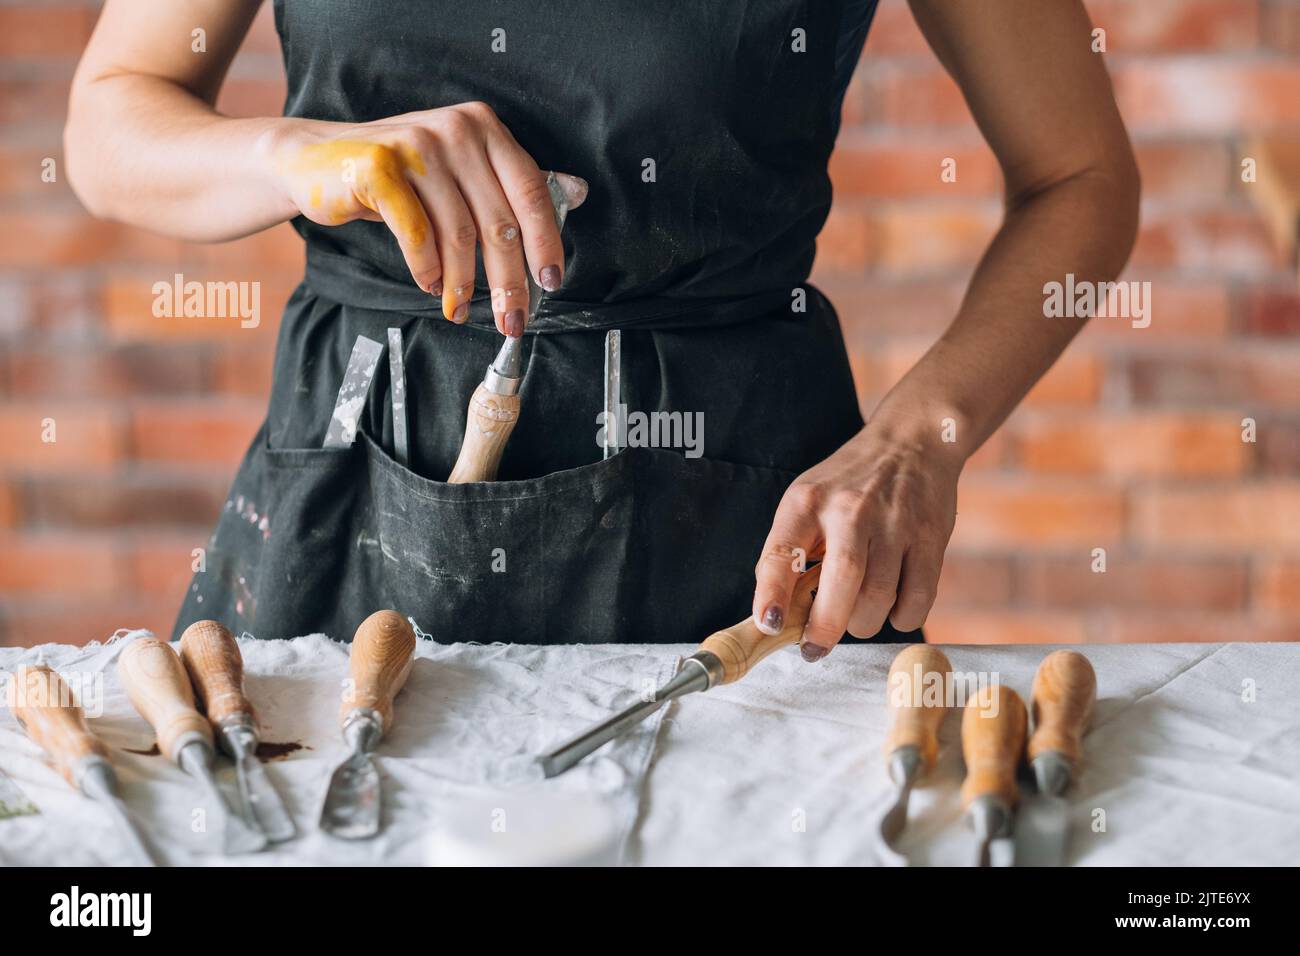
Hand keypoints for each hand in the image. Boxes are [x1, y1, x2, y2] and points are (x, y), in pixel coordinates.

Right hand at [270, 102, 587, 333]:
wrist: (318, 160)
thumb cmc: (401, 176)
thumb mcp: (462, 172)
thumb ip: (514, 184)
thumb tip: (578, 192)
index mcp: (484, 129)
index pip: (531, 191)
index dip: (546, 242)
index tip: (552, 283)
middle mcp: (455, 130)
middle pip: (498, 222)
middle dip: (508, 281)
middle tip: (512, 319)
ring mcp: (416, 146)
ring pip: (458, 235)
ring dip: (463, 284)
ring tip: (460, 309)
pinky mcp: (378, 168)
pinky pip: (416, 235)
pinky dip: (426, 270)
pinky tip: (429, 285)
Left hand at [751, 423, 961, 657]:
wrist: (911, 443)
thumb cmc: (849, 484)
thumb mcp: (806, 502)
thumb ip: (789, 551)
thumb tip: (772, 614)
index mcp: (808, 502)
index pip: (783, 552)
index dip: (772, 595)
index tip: (769, 626)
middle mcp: (851, 510)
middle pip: (842, 584)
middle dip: (825, 629)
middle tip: (815, 646)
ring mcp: (895, 524)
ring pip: (879, 600)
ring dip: (862, 624)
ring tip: (856, 617)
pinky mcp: (931, 538)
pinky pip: (917, 599)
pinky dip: (902, 618)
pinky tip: (891, 608)